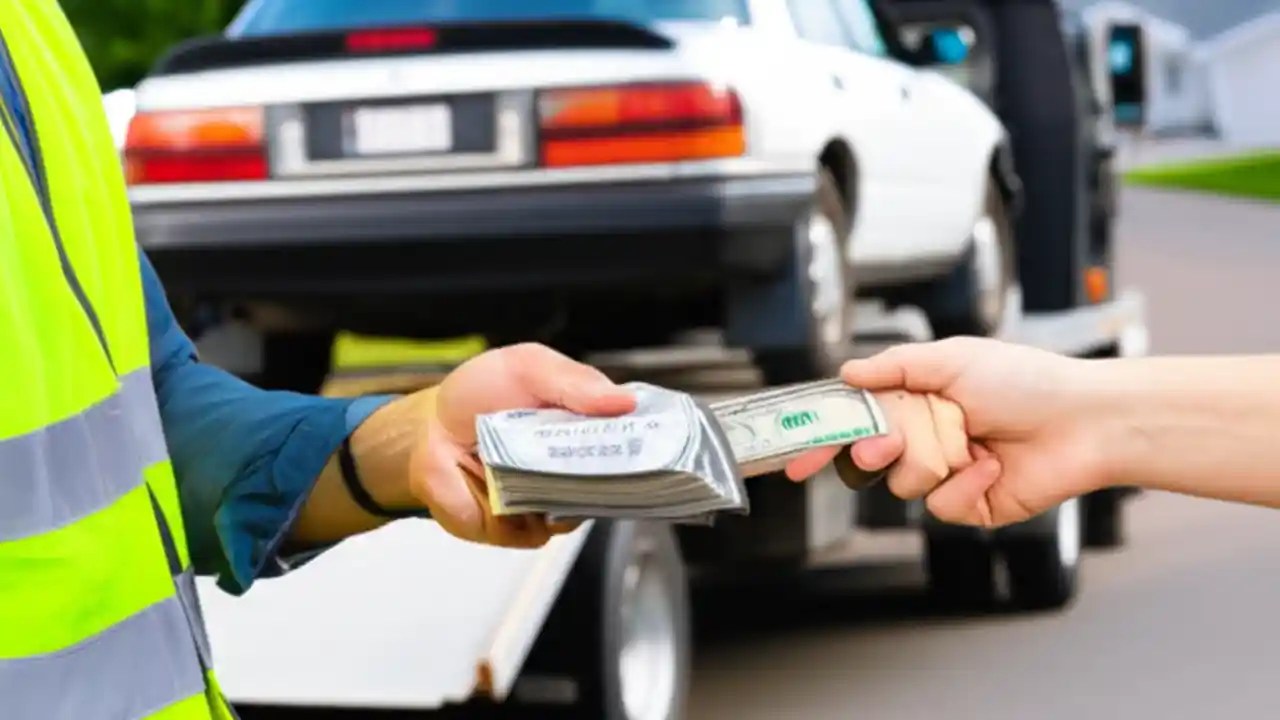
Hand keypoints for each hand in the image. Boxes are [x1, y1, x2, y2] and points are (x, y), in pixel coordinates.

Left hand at [410, 343, 634, 547]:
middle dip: (618, 474)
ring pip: (580, 511)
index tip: (657, 438)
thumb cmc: (480, 394)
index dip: (651, 444)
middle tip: (605, 454)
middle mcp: (577, 471)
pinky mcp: (520, 529)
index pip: (638, 443)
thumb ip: (575, 381)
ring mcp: (552, 503)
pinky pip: (539, 530)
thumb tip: (624, 400)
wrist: (428, 428)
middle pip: (618, 486)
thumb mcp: (530, 367)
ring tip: (540, 462)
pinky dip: (528, 512)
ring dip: (566, 491)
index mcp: (589, 430)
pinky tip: (510, 486)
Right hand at [784, 337, 1111, 527]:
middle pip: (869, 457)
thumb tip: (848, 373)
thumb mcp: (952, 359)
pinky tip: (993, 465)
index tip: (795, 452)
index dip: (824, 436)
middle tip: (886, 443)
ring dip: (930, 463)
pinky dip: (965, 485)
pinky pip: (941, 506)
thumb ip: (894, 366)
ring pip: (902, 484)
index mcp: (919, 400)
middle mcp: (928, 437)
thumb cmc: (1027, 380)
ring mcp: (948, 473)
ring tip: (967, 443)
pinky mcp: (971, 504)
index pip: (858, 419)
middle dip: (873, 451)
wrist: (1085, 421)